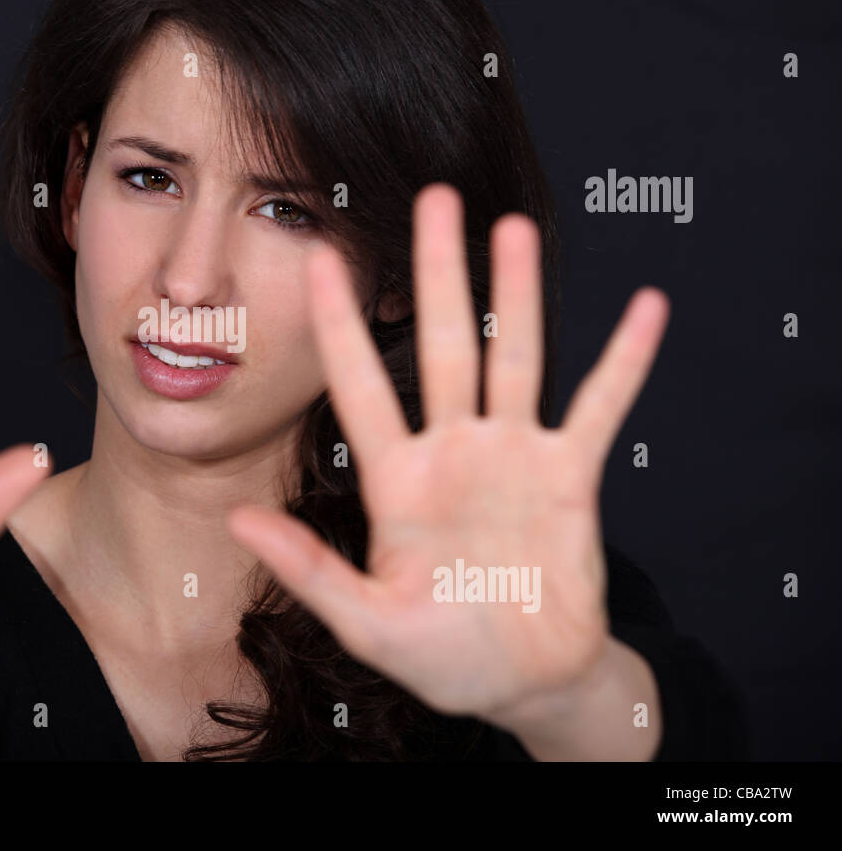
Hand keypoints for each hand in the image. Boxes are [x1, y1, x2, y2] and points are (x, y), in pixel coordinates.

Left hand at [226, 182, 668, 723]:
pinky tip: (646, 308)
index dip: (341, 324)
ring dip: (518, 295)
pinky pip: (600, 408)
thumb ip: (310, 570)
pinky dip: (623, 361)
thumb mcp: (368, 623)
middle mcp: (452, 452)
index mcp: (396, 482)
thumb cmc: (441, 658)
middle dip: (438, 274)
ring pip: (515, 358)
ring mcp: (513, 458)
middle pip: (443, 344)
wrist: (523, 684)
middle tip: (435, 198)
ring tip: (513, 228)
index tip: (322, 257)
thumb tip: (236, 522)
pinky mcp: (570, 477)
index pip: (360, 386)